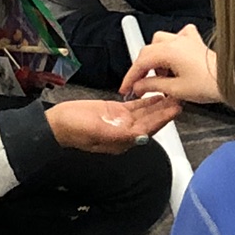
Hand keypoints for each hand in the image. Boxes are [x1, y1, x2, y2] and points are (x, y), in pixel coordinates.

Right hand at [46, 94, 179, 153]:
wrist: (56, 123)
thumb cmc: (72, 129)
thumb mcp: (97, 131)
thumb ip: (119, 135)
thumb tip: (140, 136)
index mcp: (122, 140)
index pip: (149, 129)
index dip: (163, 119)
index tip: (175, 109)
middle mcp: (124, 132)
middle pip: (150, 121)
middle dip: (165, 110)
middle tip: (179, 97)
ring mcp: (120, 122)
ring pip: (144, 112)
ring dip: (158, 104)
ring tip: (171, 94)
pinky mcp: (115, 112)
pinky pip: (134, 106)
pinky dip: (145, 101)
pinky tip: (154, 94)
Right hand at [121, 25, 221, 105]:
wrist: (232, 80)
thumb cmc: (209, 84)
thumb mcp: (175, 90)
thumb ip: (152, 85)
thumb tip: (139, 85)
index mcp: (170, 50)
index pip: (141, 61)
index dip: (131, 76)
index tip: (126, 87)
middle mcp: (178, 40)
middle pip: (149, 50)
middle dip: (143, 68)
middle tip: (142, 84)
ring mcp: (187, 39)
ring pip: (161, 42)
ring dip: (157, 59)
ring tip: (163, 77)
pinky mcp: (195, 42)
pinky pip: (178, 38)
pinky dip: (172, 49)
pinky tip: (175, 62)